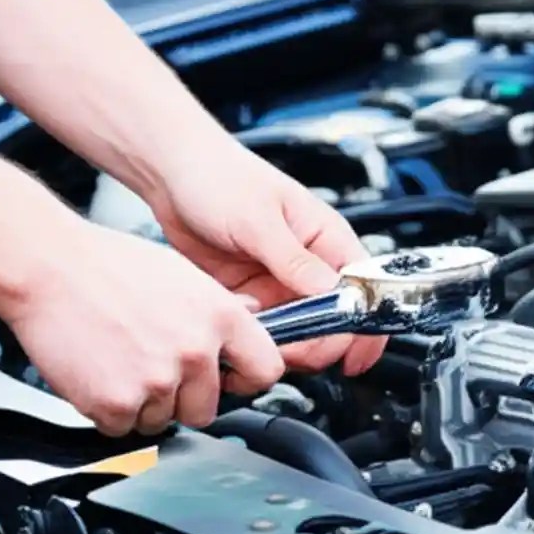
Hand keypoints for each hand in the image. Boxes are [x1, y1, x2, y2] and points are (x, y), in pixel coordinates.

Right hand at [2, 222, 284, 435]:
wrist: (48, 266)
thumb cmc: (110, 265)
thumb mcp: (185, 275)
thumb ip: (221, 309)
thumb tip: (251, 324)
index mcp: (220, 318)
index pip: (266, 371)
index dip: (248, 381)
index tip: (233, 381)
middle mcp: (195, 352)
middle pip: (207, 409)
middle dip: (183, 399)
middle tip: (155, 371)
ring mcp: (157, 381)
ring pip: (163, 421)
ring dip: (144, 404)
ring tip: (121, 363)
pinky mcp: (117, 403)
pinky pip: (123, 428)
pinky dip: (110, 411)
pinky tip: (100, 375)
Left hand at [145, 138, 385, 374]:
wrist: (169, 174)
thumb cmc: (218, 176)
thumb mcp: (258, 220)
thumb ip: (293, 260)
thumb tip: (330, 291)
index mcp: (327, 239)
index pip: (364, 290)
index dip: (364, 328)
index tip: (352, 359)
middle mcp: (310, 265)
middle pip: (334, 321)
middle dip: (315, 342)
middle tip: (288, 348)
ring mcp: (281, 282)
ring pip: (299, 331)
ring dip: (281, 341)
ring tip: (255, 331)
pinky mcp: (254, 294)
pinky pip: (265, 328)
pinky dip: (253, 334)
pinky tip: (234, 320)